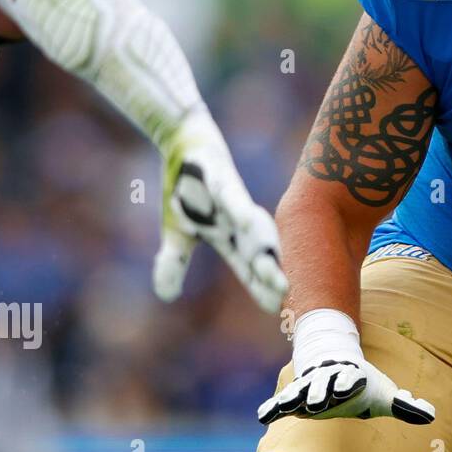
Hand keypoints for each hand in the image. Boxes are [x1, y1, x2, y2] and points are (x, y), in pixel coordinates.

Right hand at [152, 112, 287, 313]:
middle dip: (270, 271)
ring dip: (262, 244)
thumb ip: (174, 262)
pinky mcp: (221, 175)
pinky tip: (246, 221)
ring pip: (252, 223)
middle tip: (284, 293)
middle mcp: (237, 220)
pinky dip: (236, 207)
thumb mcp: (176, 231)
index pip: (249, 267)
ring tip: (274, 267)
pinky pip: (230, 193)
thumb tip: (167, 296)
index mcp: (229, 236)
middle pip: (258, 249)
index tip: (276, 311)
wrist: (185, 140)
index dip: (261, 286)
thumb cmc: (187, 188)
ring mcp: (232, 198)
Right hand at [257, 357, 435, 425]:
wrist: (336, 362)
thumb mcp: (385, 394)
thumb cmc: (363, 384)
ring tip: (288, 406)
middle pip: (324, 383)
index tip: (350, 385)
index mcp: (352, 377)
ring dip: (295, 397)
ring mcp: (310, 385)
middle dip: (320, 391)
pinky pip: (282, 401)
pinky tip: (263, 416)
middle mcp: (328, 378)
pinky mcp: (296, 394)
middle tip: (317, 402)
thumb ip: (404, 404)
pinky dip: (273, 407)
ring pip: (301, 390)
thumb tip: (431, 416)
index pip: (351, 378)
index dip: (350, 382)